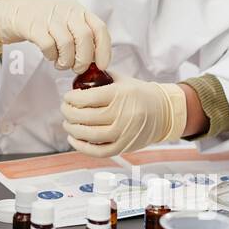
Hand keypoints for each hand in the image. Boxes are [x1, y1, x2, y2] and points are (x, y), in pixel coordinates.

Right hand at [0, 0, 111, 70]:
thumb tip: (96, 60)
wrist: (11, 11)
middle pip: (85, 38)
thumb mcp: (65, 21)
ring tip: (61, 64)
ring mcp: (49, 17)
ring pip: (67, 44)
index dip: (104, 49)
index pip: (99, 29)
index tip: (102, 65)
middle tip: (77, 68)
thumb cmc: (42, 21)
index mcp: (78, 10)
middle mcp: (66, 11)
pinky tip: (49, 56)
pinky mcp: (32, 25)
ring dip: (66, 61)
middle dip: (84, 59)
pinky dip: (51, 56)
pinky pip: (48, 46)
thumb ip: (80, 36)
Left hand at [61, 74, 186, 156]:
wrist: (164, 111)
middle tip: (64, 109)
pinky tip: (73, 139)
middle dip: (69, 113)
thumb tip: (76, 77)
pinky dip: (82, 147)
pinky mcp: (125, 146)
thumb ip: (100, 77)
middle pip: (86, 117)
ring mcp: (124, 132)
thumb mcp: (122, 80)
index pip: (88, 98)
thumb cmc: (139, 94)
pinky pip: (99, 151)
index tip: (67, 97)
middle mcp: (123, 114)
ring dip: (73, 129)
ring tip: (67, 123)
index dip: (72, 98)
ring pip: (90, 135)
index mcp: (121, 94)